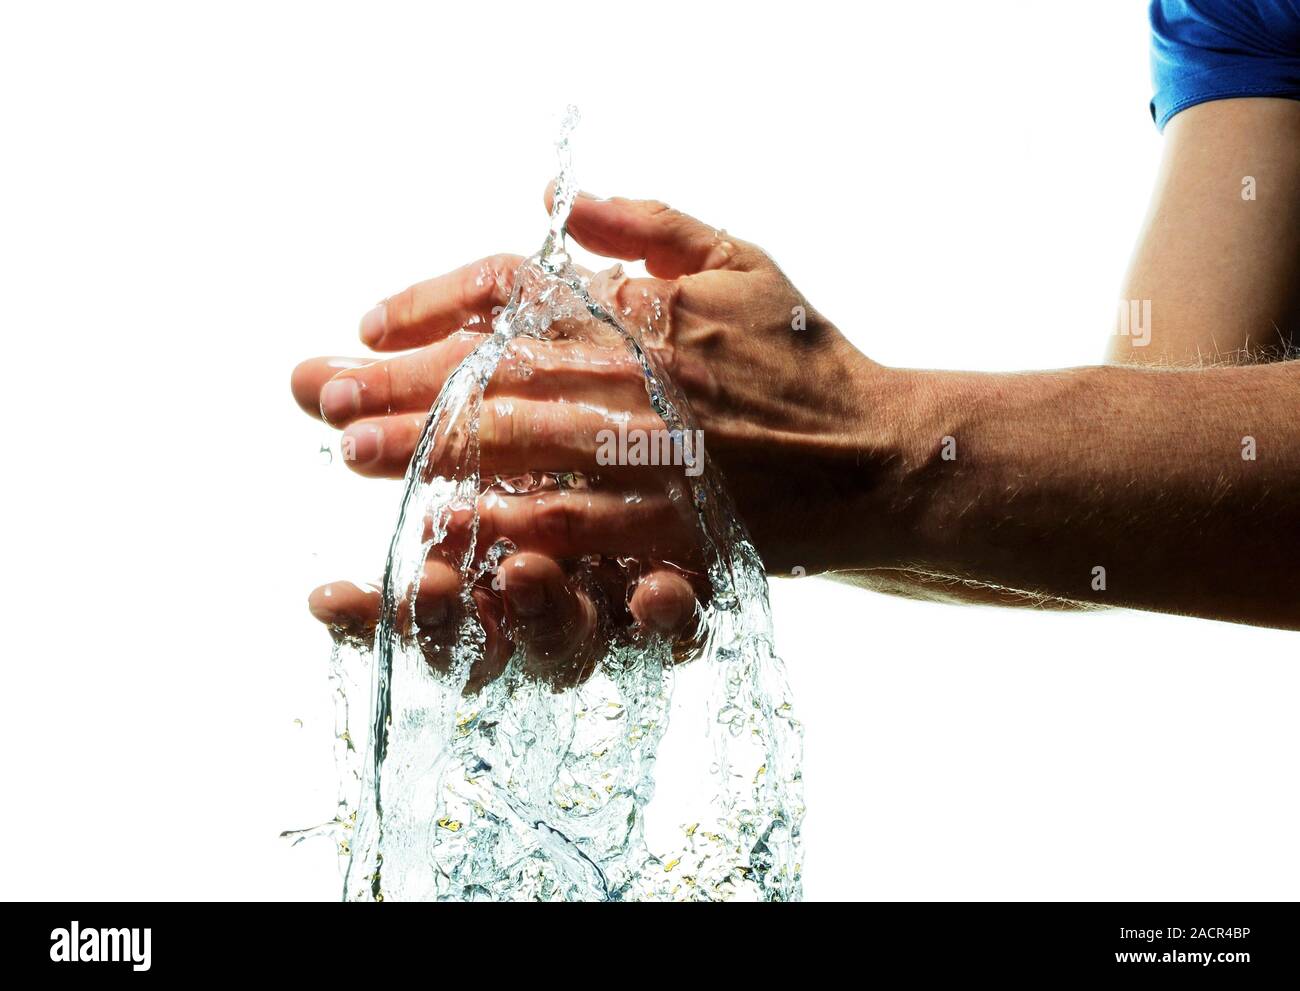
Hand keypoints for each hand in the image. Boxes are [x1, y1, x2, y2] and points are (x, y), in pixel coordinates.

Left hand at [292, 189, 884, 676]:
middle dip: (404, 379)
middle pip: (503, 366)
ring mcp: (666, 450)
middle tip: (319, 392)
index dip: (433, 301)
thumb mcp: (743, 260)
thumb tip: (553, 201)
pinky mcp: (684, 522)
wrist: (886, 456)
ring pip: (529, 442)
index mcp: (653, 304)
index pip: (519, 288)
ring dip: (432, 447)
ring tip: (351, 453)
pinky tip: (445, 525)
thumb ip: (651, 224)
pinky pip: (584, 522)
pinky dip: (512, 521)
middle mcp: (650, 371)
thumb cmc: (806, 357)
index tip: (368, 324)